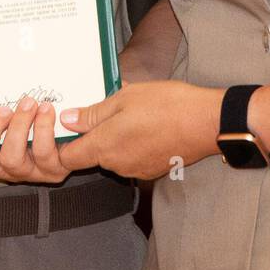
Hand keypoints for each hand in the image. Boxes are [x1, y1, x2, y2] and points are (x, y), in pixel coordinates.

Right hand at [0, 96, 69, 186]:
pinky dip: (43, 128)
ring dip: (18, 126)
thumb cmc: (34, 112)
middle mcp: (2, 168)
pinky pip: (43, 154)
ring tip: (29, 103)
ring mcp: (27, 171)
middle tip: (2, 109)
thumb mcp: (9, 108)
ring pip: (11, 158)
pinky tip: (47, 110)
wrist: (81, 127)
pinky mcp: (53, 170)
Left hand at [58, 81, 222, 180]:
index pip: (68, 158)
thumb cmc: (166, 106)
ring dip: (115, 137)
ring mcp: (136, 170)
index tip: (66, 127)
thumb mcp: (124, 98)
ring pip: (113, 155)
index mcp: (104, 147)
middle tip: (105, 108)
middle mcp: (117, 165)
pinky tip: (146, 124)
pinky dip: (133, 143)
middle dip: (93, 134)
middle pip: (91, 155)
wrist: (206, 123)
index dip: (62, 144)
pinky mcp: (152, 169)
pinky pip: (131, 157)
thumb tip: (67, 120)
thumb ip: (92, 113)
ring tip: (131, 112)